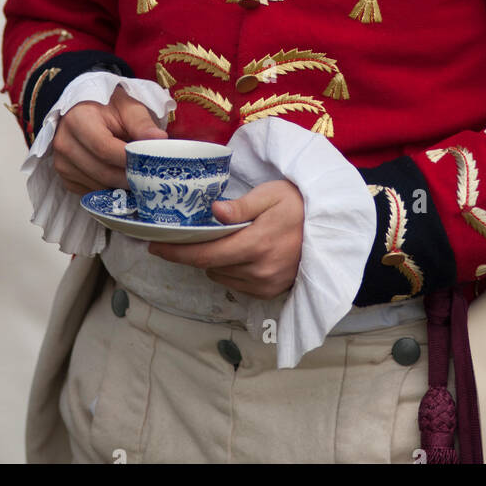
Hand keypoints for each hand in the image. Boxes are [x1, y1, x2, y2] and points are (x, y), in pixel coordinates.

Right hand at [51, 86, 166, 193]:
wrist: (84, 110)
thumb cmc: (108, 107)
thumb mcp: (128, 108)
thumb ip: (143, 124)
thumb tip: (160, 140)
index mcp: (78, 120)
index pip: (106, 149)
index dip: (130, 160)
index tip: (151, 165)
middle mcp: (64, 143)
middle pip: (102, 172)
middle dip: (129, 178)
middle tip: (150, 178)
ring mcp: (61, 163)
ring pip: (97, 186)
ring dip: (120, 186)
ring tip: (137, 177)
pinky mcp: (64, 176)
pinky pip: (90, 192)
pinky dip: (108, 189)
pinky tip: (119, 178)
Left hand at [147, 179, 304, 298]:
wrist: (330, 229)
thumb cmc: (299, 204)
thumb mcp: (271, 194)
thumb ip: (241, 206)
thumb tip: (213, 212)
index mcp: (256, 245)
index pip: (204, 255)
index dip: (176, 252)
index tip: (154, 245)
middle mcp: (258, 271)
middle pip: (209, 266)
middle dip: (190, 253)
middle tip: (178, 237)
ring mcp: (265, 284)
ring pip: (221, 276)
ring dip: (211, 261)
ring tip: (213, 240)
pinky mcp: (270, 291)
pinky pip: (236, 284)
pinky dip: (228, 269)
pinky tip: (234, 252)